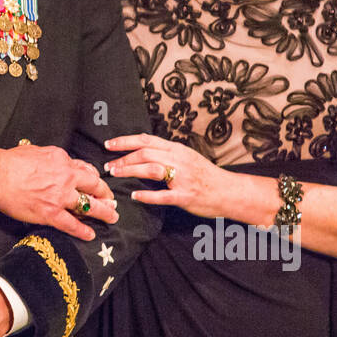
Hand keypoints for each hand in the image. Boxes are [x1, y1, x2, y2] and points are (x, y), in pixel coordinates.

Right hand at [0, 145, 116, 240]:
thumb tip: (58, 162)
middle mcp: (66, 177)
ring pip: (89, 206)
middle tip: (112, 201)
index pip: (84, 169)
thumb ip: (52, 157)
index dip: (93, 177)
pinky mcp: (50, 213)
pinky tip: (90, 234)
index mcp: (62, 160)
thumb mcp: (37, 151)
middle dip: (106, 194)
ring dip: (103, 213)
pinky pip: (71, 224)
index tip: (96, 183)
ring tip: (111, 218)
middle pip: (94, 186)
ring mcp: (60, 196)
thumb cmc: (10, 162)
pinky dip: (82, 230)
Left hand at [103, 133, 231, 218]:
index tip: (108, 144)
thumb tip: (141, 150)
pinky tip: (135, 196)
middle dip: (123, 158)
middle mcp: (179, 160)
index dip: (125, 141)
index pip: (146, 140)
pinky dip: (147, 195)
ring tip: (115, 174)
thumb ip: (166, 153)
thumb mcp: (186, 157)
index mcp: (177, 149)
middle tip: (108, 165)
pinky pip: (163, 195)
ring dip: (130, 171)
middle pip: (145, 153)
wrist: (228, 191)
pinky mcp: (185, 196)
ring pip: (151, 169)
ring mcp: (182, 178)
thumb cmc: (205, 175)